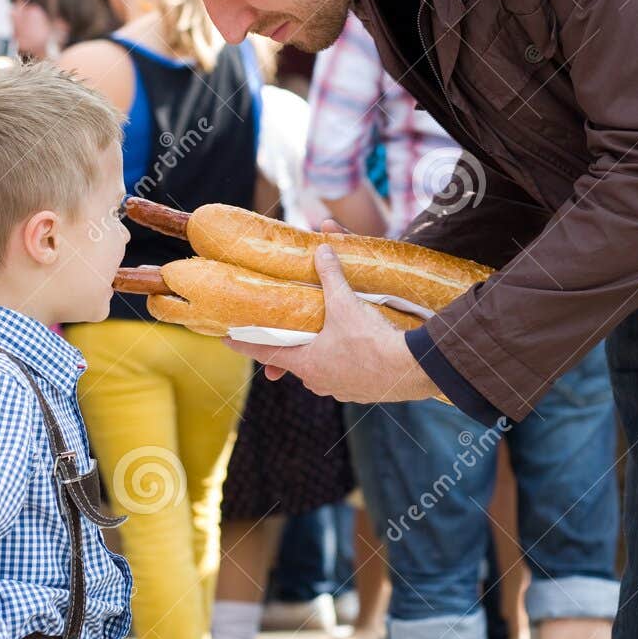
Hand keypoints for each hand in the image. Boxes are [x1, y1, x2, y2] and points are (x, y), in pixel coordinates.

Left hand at [224, 243, 438, 403]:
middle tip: (280, 336)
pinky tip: (350, 355)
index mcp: (306, 363)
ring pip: (320, 372)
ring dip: (317, 357)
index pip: (266, 351)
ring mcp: (341, 391)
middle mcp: (318, 381)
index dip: (244, 343)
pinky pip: (343, 378)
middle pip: (294, 362)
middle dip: (287, 349)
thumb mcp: (346, 303)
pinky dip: (341, 365)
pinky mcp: (363, 393)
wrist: (412, 368)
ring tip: (318, 343)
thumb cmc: (372, 339)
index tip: (225, 339)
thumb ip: (331, 275)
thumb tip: (322, 245)